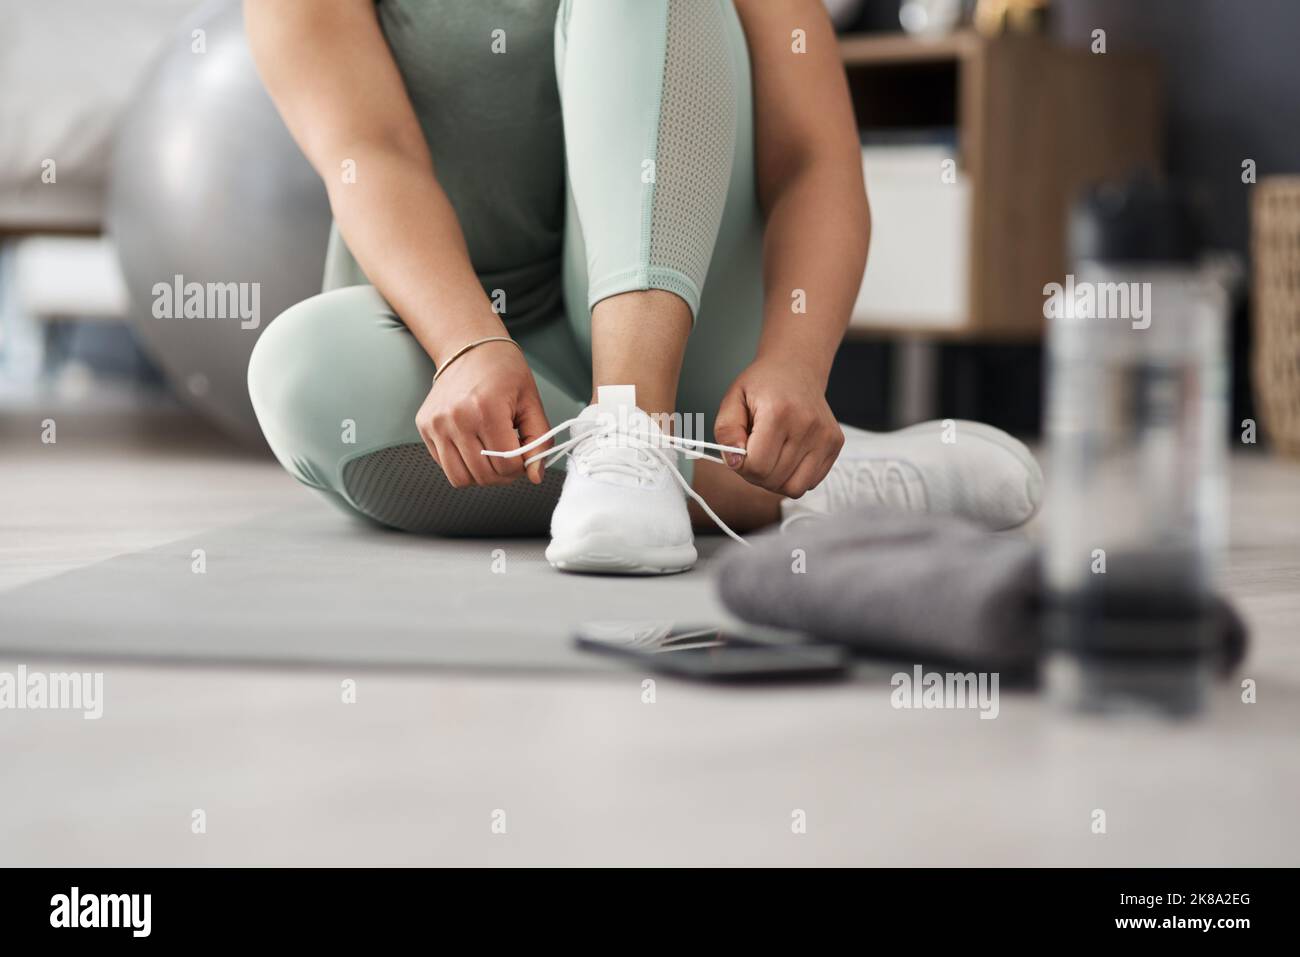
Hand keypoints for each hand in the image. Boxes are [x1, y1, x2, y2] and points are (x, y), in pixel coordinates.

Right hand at [415, 340, 551, 487]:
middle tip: (510, 457)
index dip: (521, 467)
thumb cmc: (503, 371)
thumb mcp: (532, 401)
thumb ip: (539, 439)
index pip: (506, 465)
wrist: (470, 348)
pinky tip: (473, 445)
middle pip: (483, 476)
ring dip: (480, 475)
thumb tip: (536, 476)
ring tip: (491, 456)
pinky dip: (462, 464)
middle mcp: (456, 418)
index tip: (523, 455)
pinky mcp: (424, 427)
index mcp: (486, 409)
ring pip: (460, 478)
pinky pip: (445, 465)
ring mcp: (436, 424)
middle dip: (503, 475)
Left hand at [713, 357, 843, 497]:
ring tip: (771, 458)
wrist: (797, 368)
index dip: (742, 466)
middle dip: (757, 474)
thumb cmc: (763, 384)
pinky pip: (811, 482)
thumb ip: (726, 432)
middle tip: (754, 453)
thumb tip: (734, 461)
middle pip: (774, 480)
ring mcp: (825, 437)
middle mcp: (807, 425)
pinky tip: (788, 456)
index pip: (758, 466)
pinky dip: (795, 477)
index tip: (741, 452)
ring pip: (795, 488)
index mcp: (779, 412)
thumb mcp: (733, 399)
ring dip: (776, 480)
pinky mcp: (835, 444)